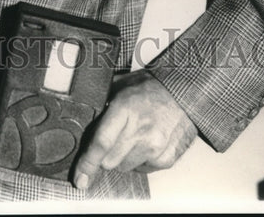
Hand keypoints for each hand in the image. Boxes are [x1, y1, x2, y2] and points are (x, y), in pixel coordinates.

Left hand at [72, 69, 196, 189]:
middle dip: (105, 155)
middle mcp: (141, 130)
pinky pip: (143, 170)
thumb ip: (102, 103)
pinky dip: (140, 161)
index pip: (101, 142)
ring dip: (123, 158)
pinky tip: (146, 143)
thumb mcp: (122, 85)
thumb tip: (81, 117)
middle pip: (110, 161)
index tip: (80, 178)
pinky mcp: (167, 158)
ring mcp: (155, 146)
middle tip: (114, 139)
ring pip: (124, 168)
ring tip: (132, 137)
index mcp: (125, 109)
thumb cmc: (151, 88)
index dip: (88, 163)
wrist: (183, 93)